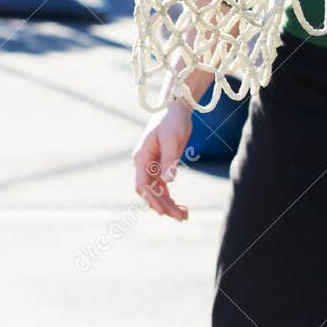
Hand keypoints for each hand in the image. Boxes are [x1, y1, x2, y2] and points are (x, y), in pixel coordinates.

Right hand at [134, 102, 193, 220]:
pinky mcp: (160, 165)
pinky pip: (162, 186)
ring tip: (184, 216)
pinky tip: (181, 206)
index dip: (151, 200)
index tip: (163, 212)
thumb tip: (168, 181)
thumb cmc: (172, 121)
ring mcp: (150, 166)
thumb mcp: (172, 140)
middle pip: (150, 191)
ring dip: (168, 204)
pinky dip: (170, 196)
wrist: (176, 108)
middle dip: (164, 205)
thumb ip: (169, 161)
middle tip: (182, 218)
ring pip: (157, 191)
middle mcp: (143, 163)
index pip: (142, 185)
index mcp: (141, 157)